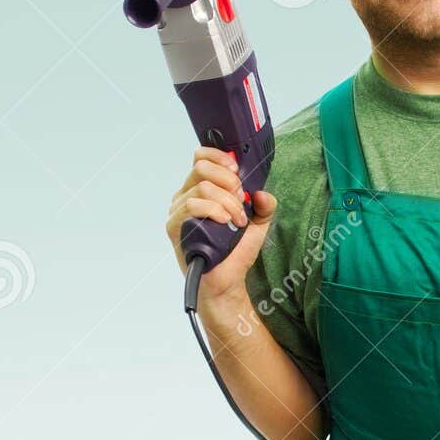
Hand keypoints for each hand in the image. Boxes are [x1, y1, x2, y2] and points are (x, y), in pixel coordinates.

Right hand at [165, 146, 276, 302]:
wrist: (225, 281)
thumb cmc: (234, 253)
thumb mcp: (257, 225)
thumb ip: (264, 206)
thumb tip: (262, 194)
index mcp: (200, 189)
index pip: (201, 158)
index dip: (220, 158)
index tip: (237, 172)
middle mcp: (186, 196)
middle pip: (202, 168)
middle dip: (229, 182)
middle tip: (240, 202)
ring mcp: (178, 211)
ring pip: (202, 188)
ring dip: (226, 202)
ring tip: (236, 221)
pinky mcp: (174, 226)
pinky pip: (193, 205)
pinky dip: (215, 211)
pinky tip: (225, 223)